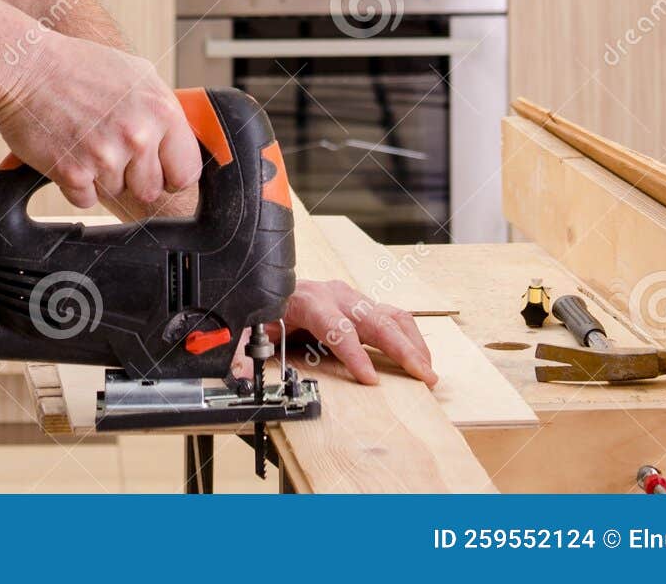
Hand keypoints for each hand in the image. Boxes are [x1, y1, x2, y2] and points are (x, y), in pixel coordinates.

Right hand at [0, 31, 201, 209]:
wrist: (24, 67)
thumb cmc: (76, 66)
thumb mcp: (136, 74)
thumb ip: (163, 110)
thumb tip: (180, 141)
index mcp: (161, 110)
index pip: (187, 170)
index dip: (172, 173)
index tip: (160, 171)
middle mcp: (138, 135)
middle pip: (151, 189)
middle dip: (132, 176)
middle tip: (110, 150)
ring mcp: (105, 156)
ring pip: (116, 193)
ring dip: (100, 176)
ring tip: (84, 141)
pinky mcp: (73, 172)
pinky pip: (86, 200)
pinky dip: (75, 184)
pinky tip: (67, 151)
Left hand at [255, 278, 436, 386]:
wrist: (273, 285)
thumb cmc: (267, 309)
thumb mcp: (249, 329)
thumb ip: (241, 352)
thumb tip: (237, 378)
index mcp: (306, 300)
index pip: (334, 327)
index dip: (353, 353)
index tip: (370, 380)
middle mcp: (335, 295)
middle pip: (373, 320)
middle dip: (400, 349)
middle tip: (421, 376)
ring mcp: (353, 298)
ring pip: (391, 316)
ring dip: (413, 344)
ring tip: (428, 373)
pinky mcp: (365, 305)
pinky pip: (395, 318)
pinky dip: (412, 338)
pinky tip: (421, 361)